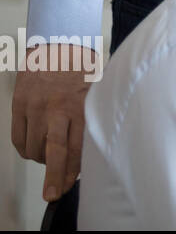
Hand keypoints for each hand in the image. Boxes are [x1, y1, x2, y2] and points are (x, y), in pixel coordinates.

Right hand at [10, 44, 97, 201]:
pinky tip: (34, 149)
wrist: (59, 39)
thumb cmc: (83, 67)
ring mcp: (36, 106)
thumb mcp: (98, 90)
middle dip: (54, 176)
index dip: (73, 169)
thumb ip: (92, 118)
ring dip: (41, 159)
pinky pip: (19, 137)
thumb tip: (89, 153)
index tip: (69, 185)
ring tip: (50, 157)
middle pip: (54, 150)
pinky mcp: (20, 103)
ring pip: (34, 147)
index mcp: (82, 104)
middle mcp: (58, 107)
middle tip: (52, 194)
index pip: (78, 145)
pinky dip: (26, 148)